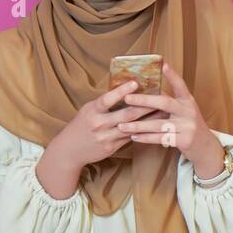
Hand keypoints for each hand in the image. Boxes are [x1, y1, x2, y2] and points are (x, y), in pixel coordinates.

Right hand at [36, 81, 157, 197]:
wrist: (69, 150)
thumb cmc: (80, 126)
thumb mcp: (87, 111)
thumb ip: (103, 104)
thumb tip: (123, 91)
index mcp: (91, 111)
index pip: (107, 99)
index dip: (122, 91)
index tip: (135, 83)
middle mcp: (98, 124)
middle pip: (126, 114)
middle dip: (145, 106)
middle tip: (161, 96)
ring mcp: (105, 137)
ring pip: (132, 127)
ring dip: (149, 119)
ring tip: (163, 111)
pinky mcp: (111, 147)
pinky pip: (130, 138)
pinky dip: (142, 131)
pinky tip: (153, 126)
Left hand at [117, 63, 225, 177]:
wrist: (205, 146)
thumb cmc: (187, 125)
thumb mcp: (183, 110)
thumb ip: (168, 101)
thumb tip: (144, 89)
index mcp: (187, 101)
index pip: (180, 85)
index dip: (172, 75)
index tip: (163, 64)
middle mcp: (188, 111)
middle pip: (165, 103)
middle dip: (144, 100)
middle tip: (127, 98)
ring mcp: (188, 126)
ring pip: (159, 124)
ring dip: (138, 125)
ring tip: (121, 125)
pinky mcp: (184, 140)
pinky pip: (161, 138)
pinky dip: (146, 138)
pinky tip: (133, 137)